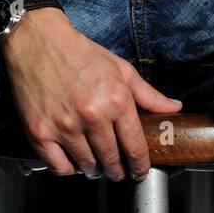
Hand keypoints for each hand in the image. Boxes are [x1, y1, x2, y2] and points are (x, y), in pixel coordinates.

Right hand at [1, 11, 182, 180]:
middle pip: (112, 161)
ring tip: (95, 163)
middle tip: (118, 170)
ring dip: (94, 170)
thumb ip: (148, 94)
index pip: (135, 147)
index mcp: (116, 99)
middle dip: (118, 171)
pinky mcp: (41, 132)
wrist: (39, 42)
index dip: (140, 165)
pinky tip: (73, 160)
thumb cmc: (81, 54)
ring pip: (87, 167)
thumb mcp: (120, 69)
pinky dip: (68, 169)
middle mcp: (92, 116)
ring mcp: (65, 126)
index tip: (140, 171)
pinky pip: (59, 167)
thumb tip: (174, 108)